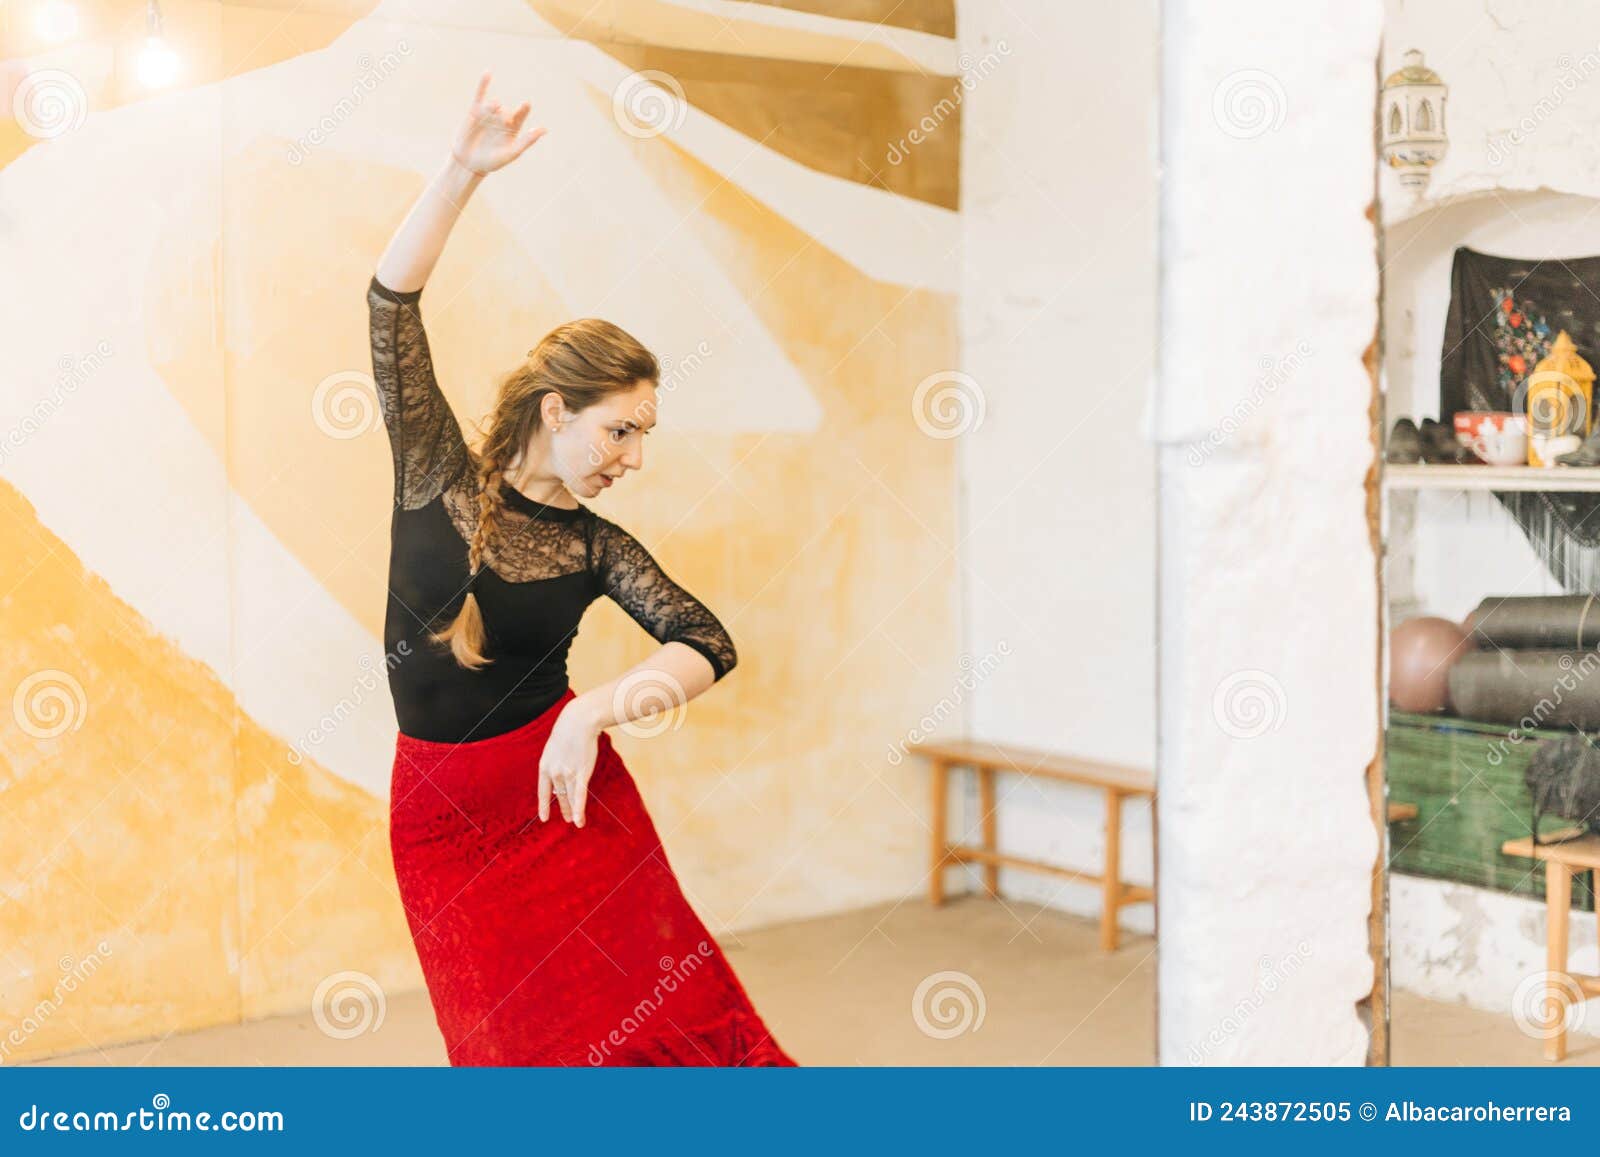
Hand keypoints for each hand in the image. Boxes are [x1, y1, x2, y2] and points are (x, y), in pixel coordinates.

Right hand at [451, 70, 545, 176]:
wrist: (468, 163)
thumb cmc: (491, 162)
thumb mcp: (510, 154)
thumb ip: (526, 142)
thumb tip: (544, 129)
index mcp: (513, 128)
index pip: (521, 116)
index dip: (523, 110)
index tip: (526, 104)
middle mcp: (502, 119)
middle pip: (506, 111)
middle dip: (504, 115)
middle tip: (504, 120)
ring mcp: (489, 114)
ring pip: (493, 105)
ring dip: (493, 106)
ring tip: (494, 107)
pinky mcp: (475, 111)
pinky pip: (480, 95)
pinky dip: (483, 84)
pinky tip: (488, 73)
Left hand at [539, 701, 599, 826]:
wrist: (578, 722)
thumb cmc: (568, 731)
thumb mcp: (555, 747)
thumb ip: (557, 761)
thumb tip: (561, 771)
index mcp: (544, 766)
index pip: (543, 791)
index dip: (544, 806)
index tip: (544, 817)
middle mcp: (554, 773)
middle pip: (559, 796)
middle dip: (563, 809)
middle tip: (566, 819)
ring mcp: (567, 774)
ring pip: (570, 798)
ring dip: (572, 812)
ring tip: (575, 822)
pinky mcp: (581, 773)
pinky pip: (579, 796)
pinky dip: (579, 810)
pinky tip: (578, 820)